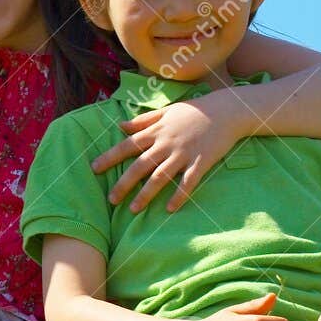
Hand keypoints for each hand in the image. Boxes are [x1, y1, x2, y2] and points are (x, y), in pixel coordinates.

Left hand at [90, 94, 243, 212]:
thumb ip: (143, 120)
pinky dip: (179, 196)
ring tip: (134, 209)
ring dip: (146, 194)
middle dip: (124, 183)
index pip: (127, 145)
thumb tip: (120, 125)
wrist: (226, 111)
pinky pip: (188, 182)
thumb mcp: (166, 112)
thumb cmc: (193, 111)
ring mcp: (184, 154)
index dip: (110, 157)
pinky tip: (169, 208)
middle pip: (140, 166)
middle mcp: (166, 144)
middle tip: (111, 199)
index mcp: (156, 131)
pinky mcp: (201, 162)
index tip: (94, 169)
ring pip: (160, 177)